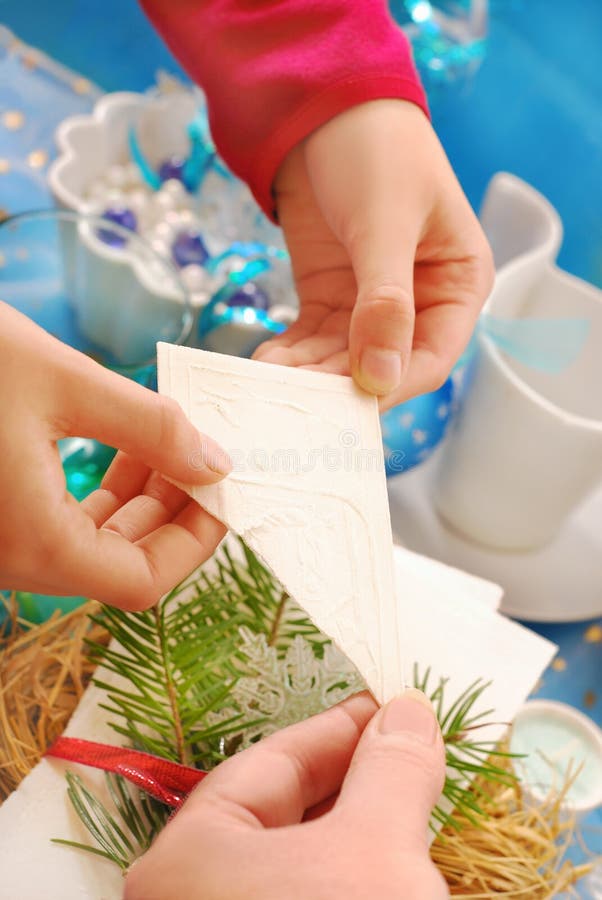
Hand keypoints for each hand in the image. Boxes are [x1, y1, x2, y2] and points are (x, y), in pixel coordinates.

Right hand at [0, 302, 229, 607]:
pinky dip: (101, 491)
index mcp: (33, 544)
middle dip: (173, 511)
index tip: (224, 489)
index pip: (144, 581)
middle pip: (121, 562)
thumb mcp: (64, 382)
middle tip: (204, 456)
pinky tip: (124, 442)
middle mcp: (12, 558)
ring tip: (168, 440)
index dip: (196, 541)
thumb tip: (215, 463)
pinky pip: (58, 520)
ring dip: (140, 498)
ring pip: (91, 541)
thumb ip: (151, 428)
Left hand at [124, 690, 447, 899]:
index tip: (391, 706)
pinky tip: (394, 865)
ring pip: (296, 859)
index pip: (269, 764)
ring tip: (414, 801)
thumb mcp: (376, 850)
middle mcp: (190, 896)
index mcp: (187, 859)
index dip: (339, 728)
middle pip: (282, 811)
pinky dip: (347, 873)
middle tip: (410, 747)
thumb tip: (408, 712)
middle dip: (353, 777)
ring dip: (356, 828)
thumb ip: (391, 772)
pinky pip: (304, 892)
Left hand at [255, 99, 493, 408]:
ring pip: (341, 360)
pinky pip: (312, 341)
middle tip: (295, 405)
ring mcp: (371, 305)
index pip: (431, 356)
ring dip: (307, 376)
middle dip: (338, 386)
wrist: (322, 108)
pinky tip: (263, 365)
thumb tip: (379, 378)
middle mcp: (420, 304)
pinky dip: (290, 356)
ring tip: (267, 388)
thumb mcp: (386, 223)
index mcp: (458, 285)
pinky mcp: (330, 299)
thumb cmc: (376, 151)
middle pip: (381, 365)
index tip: (349, 405)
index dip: (392, 384)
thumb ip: (385, 302)